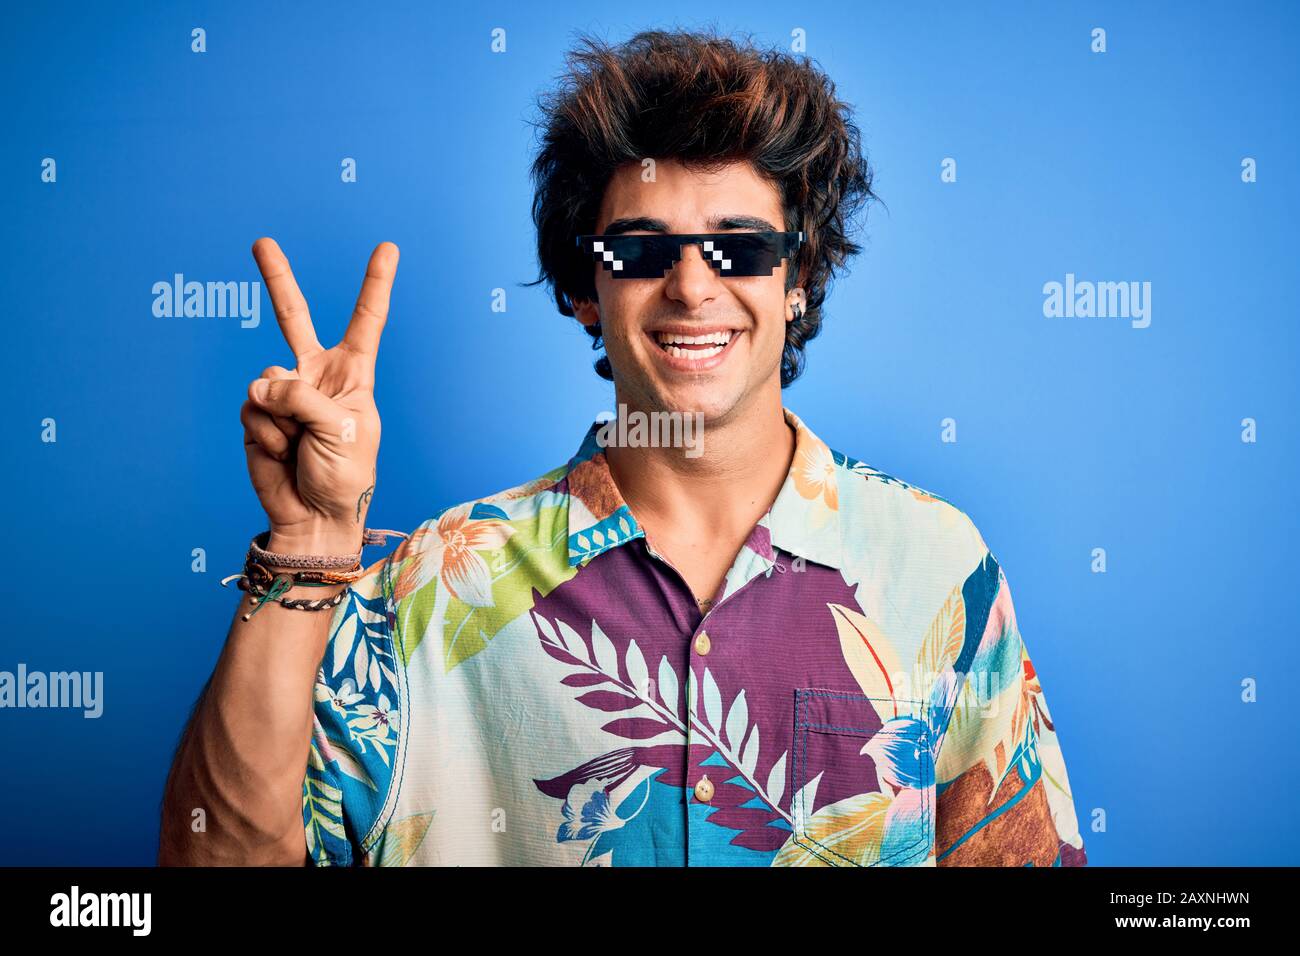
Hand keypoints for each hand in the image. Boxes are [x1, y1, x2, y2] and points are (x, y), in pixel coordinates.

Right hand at [240, 238, 398, 555]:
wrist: (314, 516)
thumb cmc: (344, 476)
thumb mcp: (342, 430)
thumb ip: (302, 398)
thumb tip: (258, 387)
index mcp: (353, 375)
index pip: (366, 321)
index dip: (375, 284)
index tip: (387, 248)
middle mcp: (316, 376)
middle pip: (293, 318)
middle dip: (276, 279)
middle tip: (261, 242)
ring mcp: (284, 393)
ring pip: (268, 380)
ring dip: (283, 417)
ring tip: (302, 444)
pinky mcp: (258, 414)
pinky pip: (252, 408)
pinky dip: (267, 433)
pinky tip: (282, 452)